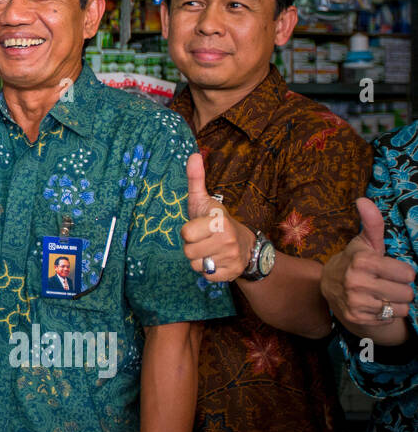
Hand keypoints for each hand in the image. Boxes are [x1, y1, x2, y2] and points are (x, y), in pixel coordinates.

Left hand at [181, 153, 253, 282]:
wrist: (245, 243)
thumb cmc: (216, 220)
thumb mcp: (204, 200)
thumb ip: (196, 179)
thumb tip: (193, 155)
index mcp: (218, 221)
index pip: (186, 233)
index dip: (188, 231)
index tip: (198, 227)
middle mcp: (227, 240)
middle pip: (188, 251)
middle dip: (192, 246)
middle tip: (203, 240)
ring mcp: (231, 258)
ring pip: (195, 264)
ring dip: (198, 258)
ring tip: (209, 249)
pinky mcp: (230, 273)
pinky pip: (206, 276)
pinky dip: (207, 270)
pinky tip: (215, 260)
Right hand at [322, 198, 414, 331]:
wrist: (330, 286)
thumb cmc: (355, 261)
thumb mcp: (365, 242)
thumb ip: (372, 222)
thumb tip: (363, 199)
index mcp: (362, 262)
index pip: (407, 273)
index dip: (402, 272)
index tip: (390, 270)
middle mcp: (357, 282)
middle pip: (407, 292)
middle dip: (401, 288)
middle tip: (386, 283)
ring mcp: (356, 302)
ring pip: (401, 307)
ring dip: (396, 302)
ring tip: (382, 294)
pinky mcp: (357, 317)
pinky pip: (390, 318)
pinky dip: (386, 313)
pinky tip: (374, 305)